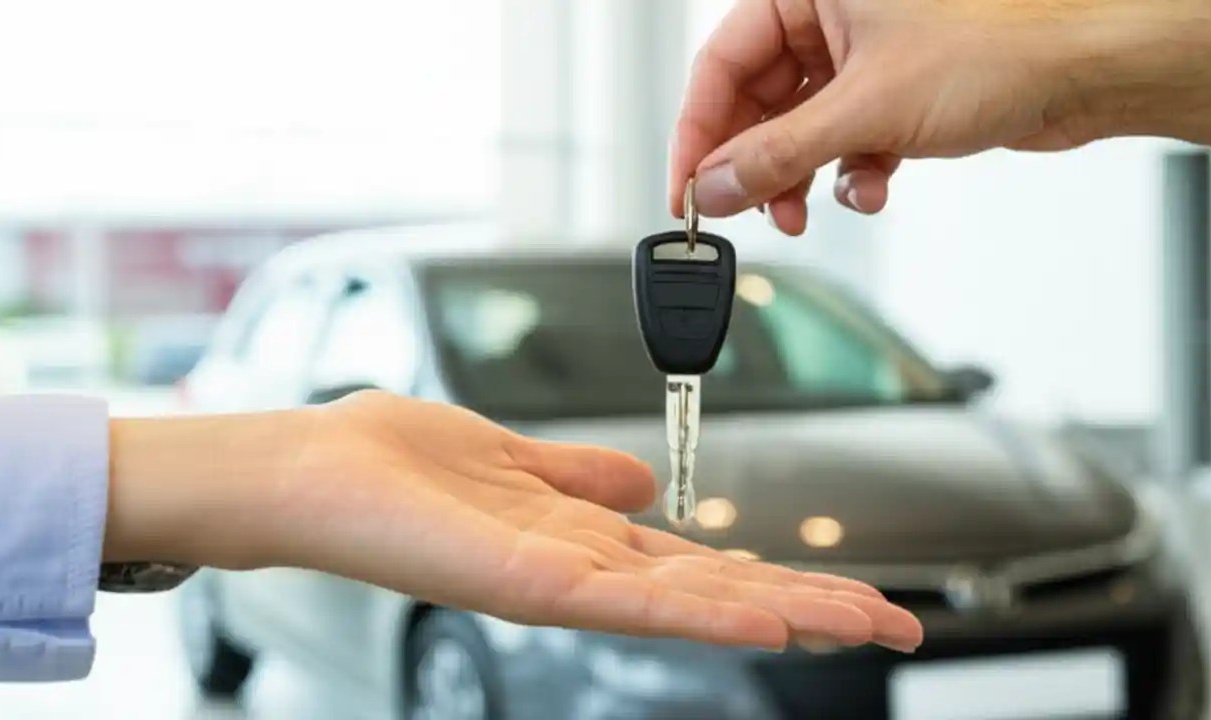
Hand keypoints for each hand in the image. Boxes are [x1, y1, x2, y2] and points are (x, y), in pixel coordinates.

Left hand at [104, 390, 922, 652]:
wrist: (313, 471)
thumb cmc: (395, 462)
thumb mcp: (516, 458)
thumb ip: (581, 473)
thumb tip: (645, 481)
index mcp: (583, 535)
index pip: (700, 564)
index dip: (774, 576)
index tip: (843, 586)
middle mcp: (582, 568)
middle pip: (717, 591)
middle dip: (809, 604)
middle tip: (898, 618)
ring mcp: (559, 582)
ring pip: (691, 604)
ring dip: (781, 612)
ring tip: (863, 621)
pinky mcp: (528, 582)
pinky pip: (628, 602)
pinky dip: (702, 613)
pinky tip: (764, 615)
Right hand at [671, 0, 1210, 231]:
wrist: (1088, 74)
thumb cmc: (1003, 48)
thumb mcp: (866, 109)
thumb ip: (776, 154)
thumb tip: (715, 185)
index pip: (721, 64)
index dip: (697, 134)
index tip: (688, 190)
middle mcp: (833, 17)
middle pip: (756, 101)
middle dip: (754, 164)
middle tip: (745, 211)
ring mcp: (864, 56)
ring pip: (799, 128)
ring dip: (799, 176)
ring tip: (802, 209)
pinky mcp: (893, 93)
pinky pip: (843, 140)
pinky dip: (849, 172)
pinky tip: (870, 188)